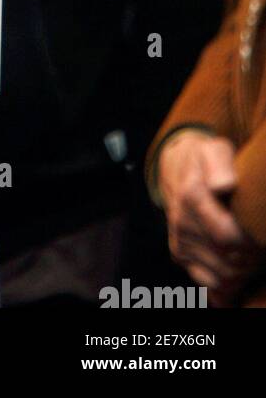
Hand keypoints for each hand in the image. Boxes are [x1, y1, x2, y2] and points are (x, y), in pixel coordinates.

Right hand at [158, 131, 263, 304]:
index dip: (253, 242)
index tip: (261, 232)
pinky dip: (228, 284)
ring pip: (222, 277)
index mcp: (191, 197)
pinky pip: (208, 285)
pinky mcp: (179, 254)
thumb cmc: (206, 160)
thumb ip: (220, 164)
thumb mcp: (215, 150)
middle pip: (229, 262)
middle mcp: (182, 223)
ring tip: (252, 252)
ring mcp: (180, 241)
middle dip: (252, 258)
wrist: (178, 168)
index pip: (229, 238)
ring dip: (243, 271)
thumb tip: (224, 185)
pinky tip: (239, 268)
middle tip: (261, 243)